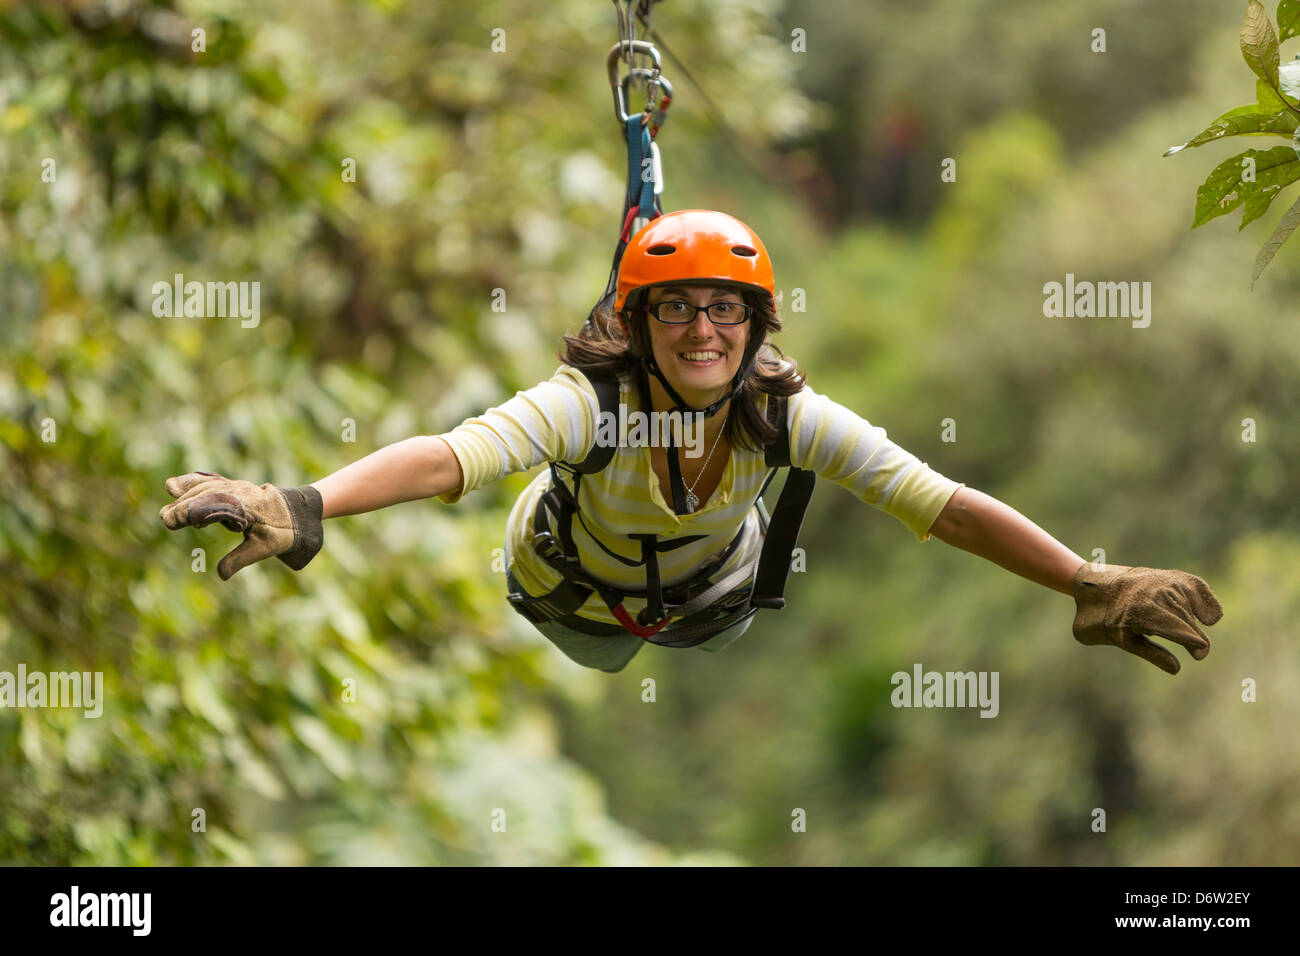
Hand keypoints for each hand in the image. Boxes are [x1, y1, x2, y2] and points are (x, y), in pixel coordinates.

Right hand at [160, 471, 323, 579]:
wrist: (297, 513)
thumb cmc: (281, 532)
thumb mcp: (264, 549)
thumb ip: (241, 560)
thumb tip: (221, 575)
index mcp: (248, 507)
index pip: (215, 507)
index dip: (193, 512)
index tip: (174, 521)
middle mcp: (240, 493)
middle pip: (207, 495)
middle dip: (185, 505)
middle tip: (166, 519)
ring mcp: (236, 487)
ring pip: (207, 487)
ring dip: (186, 494)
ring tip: (168, 507)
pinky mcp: (233, 487)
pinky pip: (210, 482)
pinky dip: (192, 483)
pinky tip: (173, 485)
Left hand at [1071, 563, 1222, 674]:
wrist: (1101, 586)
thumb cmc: (1110, 619)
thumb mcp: (1124, 640)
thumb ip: (1151, 654)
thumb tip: (1177, 668)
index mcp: (1140, 611)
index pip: (1174, 626)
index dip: (1192, 641)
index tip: (1200, 654)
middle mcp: (1156, 593)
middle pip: (1186, 620)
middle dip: (1196, 639)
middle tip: (1198, 654)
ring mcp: (1166, 581)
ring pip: (1192, 606)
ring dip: (1194, 624)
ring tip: (1188, 635)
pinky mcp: (1176, 576)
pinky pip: (1199, 590)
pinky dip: (1206, 604)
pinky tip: (1204, 617)